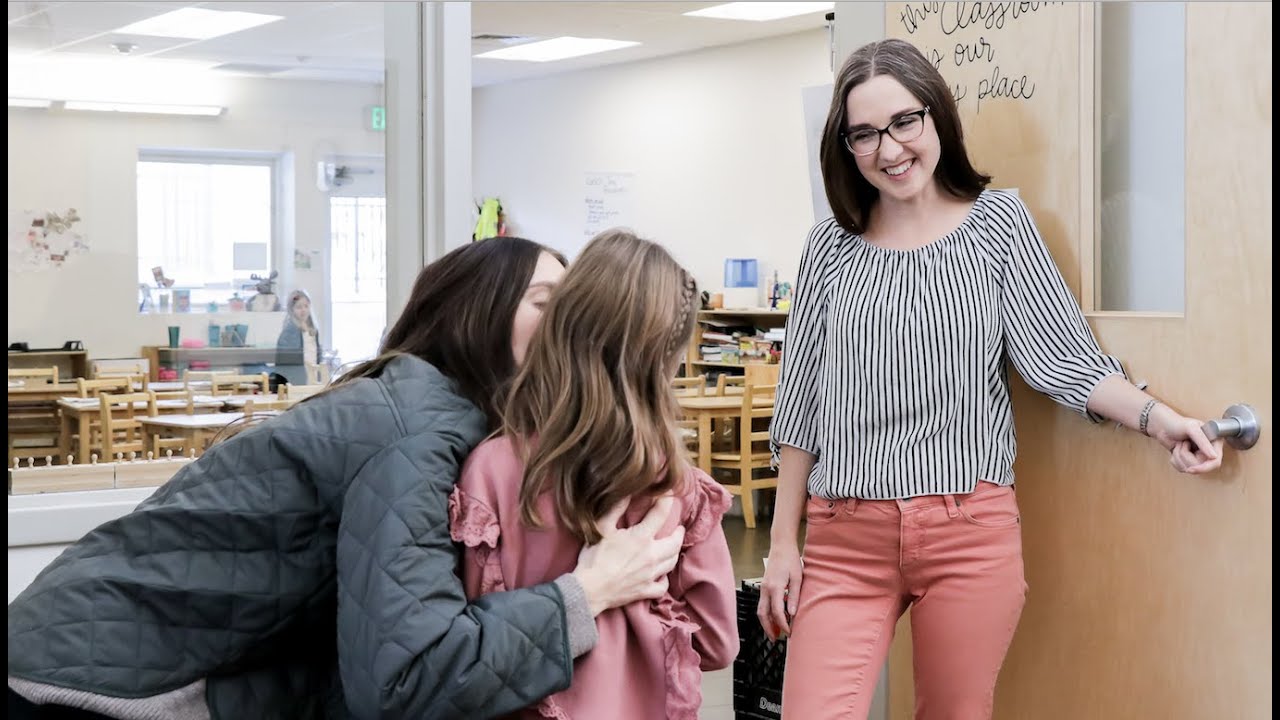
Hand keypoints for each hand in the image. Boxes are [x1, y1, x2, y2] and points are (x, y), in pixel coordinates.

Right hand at [572, 495, 683, 615]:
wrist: (589, 590)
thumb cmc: (594, 558)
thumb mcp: (602, 528)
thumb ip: (616, 509)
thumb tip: (627, 492)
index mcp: (641, 538)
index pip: (661, 515)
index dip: (667, 502)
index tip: (669, 496)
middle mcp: (651, 556)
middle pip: (675, 542)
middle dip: (679, 533)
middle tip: (679, 528)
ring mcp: (651, 575)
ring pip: (671, 562)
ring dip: (675, 552)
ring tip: (673, 547)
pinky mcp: (645, 591)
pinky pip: (662, 586)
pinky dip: (664, 579)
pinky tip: (661, 575)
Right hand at [756, 542, 802, 641]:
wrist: (781, 546)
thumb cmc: (791, 560)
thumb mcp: (797, 578)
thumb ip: (794, 596)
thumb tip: (792, 614)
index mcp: (774, 587)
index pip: (776, 612)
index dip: (782, 624)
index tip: (789, 633)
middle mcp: (765, 589)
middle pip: (763, 614)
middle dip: (768, 628)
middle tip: (776, 640)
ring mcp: (762, 587)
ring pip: (760, 610)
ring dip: (766, 623)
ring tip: (774, 633)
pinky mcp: (763, 586)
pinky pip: (762, 604)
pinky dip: (766, 614)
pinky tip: (774, 619)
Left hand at [1148, 405, 1223, 473]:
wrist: (1163, 426)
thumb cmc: (1177, 423)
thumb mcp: (1191, 428)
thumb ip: (1203, 441)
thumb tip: (1214, 457)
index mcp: (1214, 442)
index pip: (1215, 461)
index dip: (1204, 468)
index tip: (1191, 469)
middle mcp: (1208, 451)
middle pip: (1200, 467)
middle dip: (1185, 456)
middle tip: (1182, 443)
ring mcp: (1197, 457)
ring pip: (1189, 469)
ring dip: (1178, 456)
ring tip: (1178, 444)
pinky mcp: (1187, 461)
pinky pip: (1181, 468)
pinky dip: (1174, 460)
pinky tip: (1175, 449)